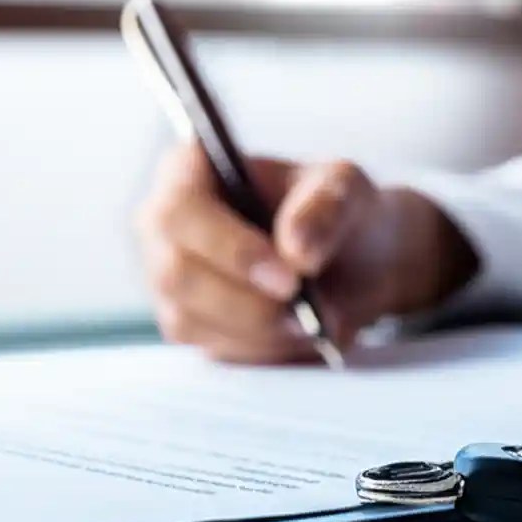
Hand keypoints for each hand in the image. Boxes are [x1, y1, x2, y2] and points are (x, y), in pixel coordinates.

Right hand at [136, 144, 475, 363]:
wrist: (355, 263)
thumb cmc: (337, 212)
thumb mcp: (347, 190)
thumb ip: (326, 206)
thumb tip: (296, 247)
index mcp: (189, 171)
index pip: (179, 212)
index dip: (230, 249)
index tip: (290, 277)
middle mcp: (166, 228)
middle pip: (176, 275)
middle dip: (247, 303)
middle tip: (306, 314)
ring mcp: (171, 281)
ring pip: (191, 321)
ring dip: (260, 331)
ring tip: (314, 321)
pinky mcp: (190, 325)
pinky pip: (213, 349)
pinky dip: (263, 349)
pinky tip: (298, 333)